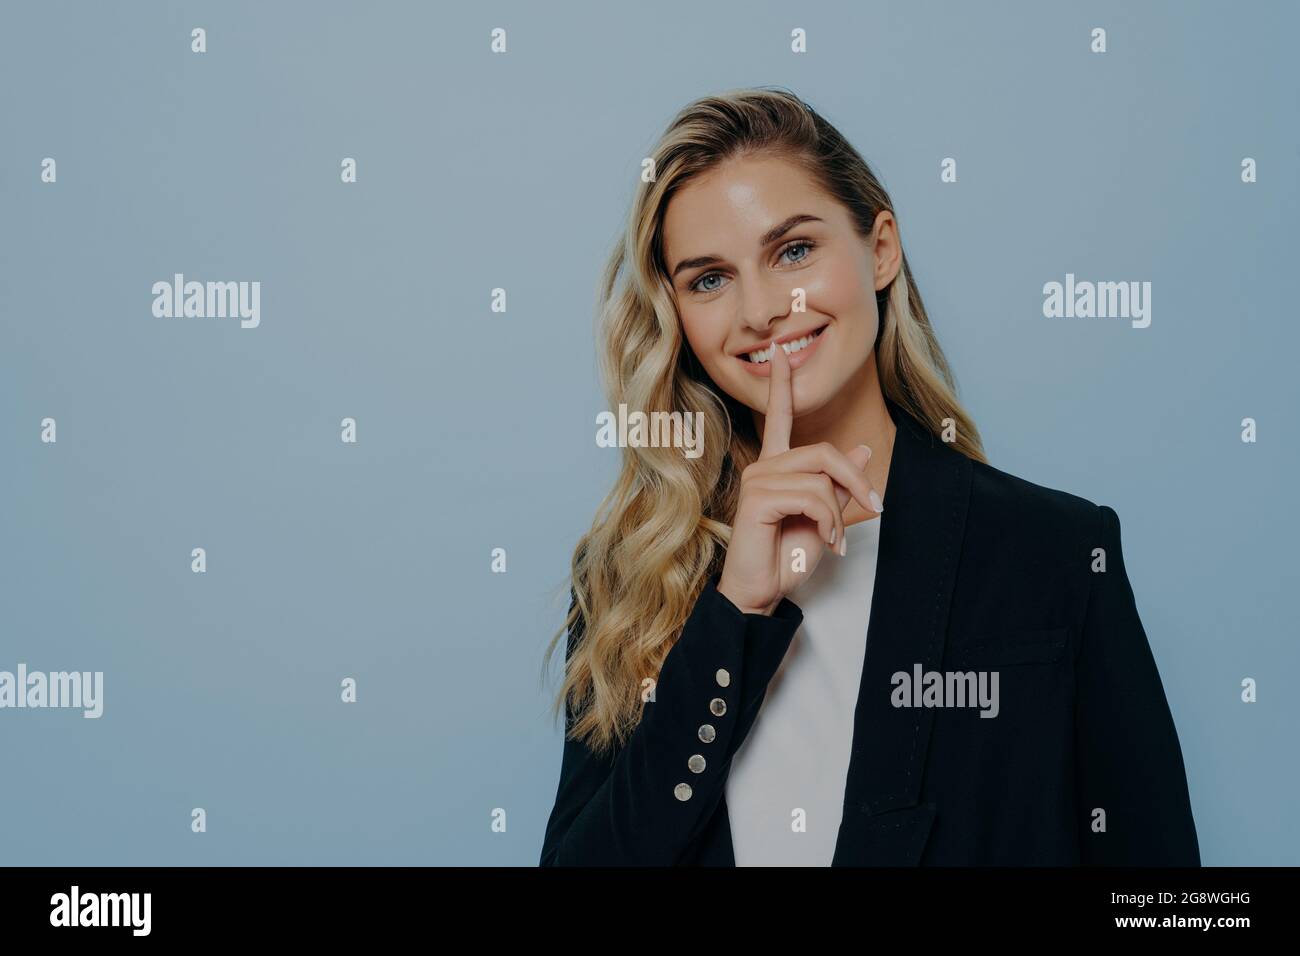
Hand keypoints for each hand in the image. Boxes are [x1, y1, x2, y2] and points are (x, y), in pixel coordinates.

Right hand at [716, 336, 882, 614]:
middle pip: (824, 452)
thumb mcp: (826, 520)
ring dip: (840, 512)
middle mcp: (763, 467)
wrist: (760, 594)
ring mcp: (757, 480)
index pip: (779, 418)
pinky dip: (828, 521)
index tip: (781, 354)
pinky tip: (823, 540)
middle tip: (875, 508)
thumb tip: (864, 450)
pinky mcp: (757, 499)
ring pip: (821, 477)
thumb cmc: (784, 559)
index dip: (781, 386)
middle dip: (856, 480)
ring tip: (834, 538)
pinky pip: (812, 495)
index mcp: (775, 467)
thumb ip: (840, 486)